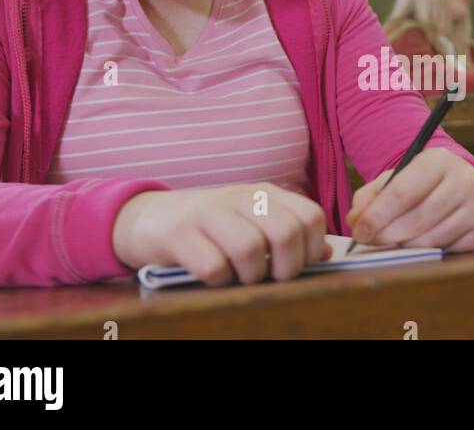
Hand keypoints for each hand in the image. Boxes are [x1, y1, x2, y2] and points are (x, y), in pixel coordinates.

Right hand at [112, 183, 330, 285]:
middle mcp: (240, 197)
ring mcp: (208, 213)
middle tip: (271, 279)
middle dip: (286, 268)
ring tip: (240, 278)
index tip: (299, 265)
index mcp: (265, 193)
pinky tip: (214, 276)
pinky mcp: (179, 234)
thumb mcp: (252, 222)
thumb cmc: (209, 227)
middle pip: (285, 232)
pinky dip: (219, 280)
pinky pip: (213, 266)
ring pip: (250, 249)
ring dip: (250, 276)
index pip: (310, 216)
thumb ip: (288, 232)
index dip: (313, 248)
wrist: (146, 218)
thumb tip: (326, 253)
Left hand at [347, 148, 473, 251]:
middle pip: (415, 220)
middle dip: (386, 235)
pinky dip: (431, 251)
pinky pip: (448, 251)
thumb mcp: (397, 180)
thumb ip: (371, 197)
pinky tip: (428, 239)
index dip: (376, 216)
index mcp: (439, 160)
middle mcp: (466, 179)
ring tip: (401, 237)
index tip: (358, 232)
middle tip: (371, 241)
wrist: (469, 191)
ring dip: (407, 245)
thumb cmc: (426, 186)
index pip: (402, 193)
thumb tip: (355, 220)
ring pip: (430, 240)